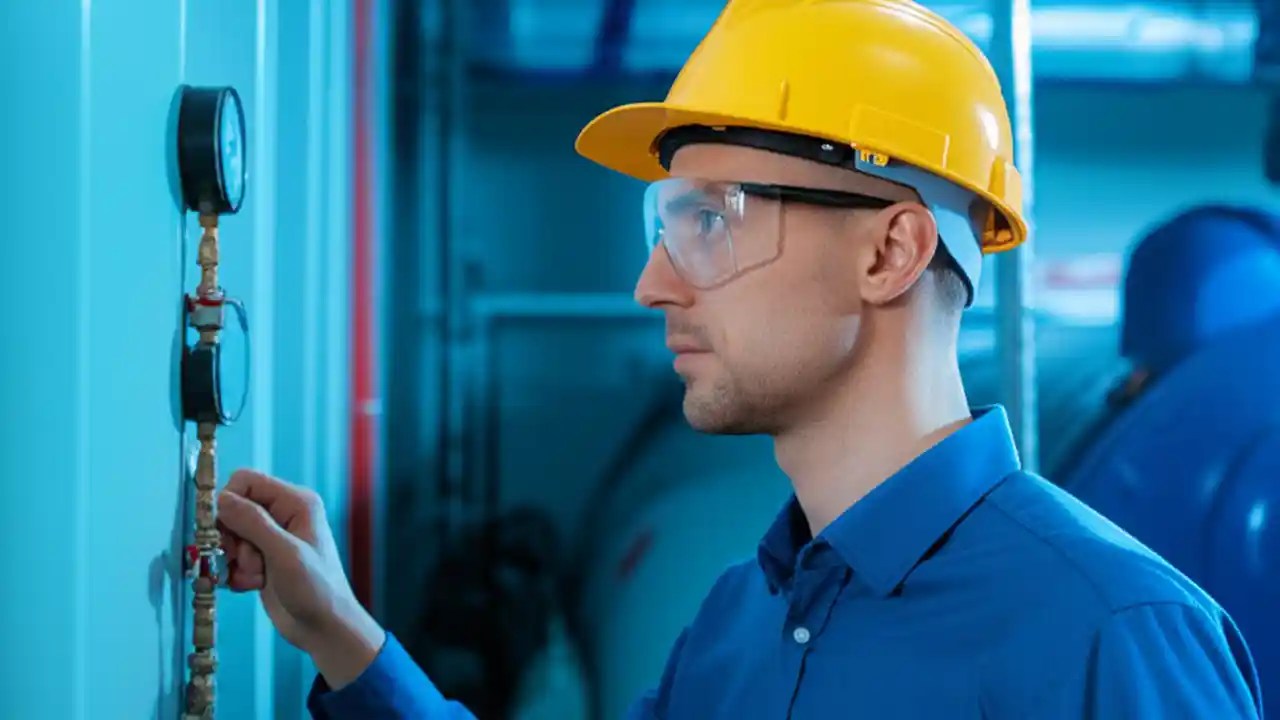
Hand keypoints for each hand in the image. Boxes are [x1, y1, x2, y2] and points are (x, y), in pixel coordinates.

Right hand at [216, 469, 385, 688]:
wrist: (324, 628)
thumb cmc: (315, 589)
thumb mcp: (284, 553)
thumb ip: (253, 523)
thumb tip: (222, 499)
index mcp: (296, 502)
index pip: (246, 481)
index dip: (228, 502)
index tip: (223, 531)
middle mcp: (283, 514)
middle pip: (233, 509)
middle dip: (232, 538)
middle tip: (247, 560)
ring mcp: (271, 538)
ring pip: (229, 535)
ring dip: (234, 559)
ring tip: (256, 576)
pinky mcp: (261, 559)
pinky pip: (232, 557)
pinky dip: (236, 572)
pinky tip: (253, 585)